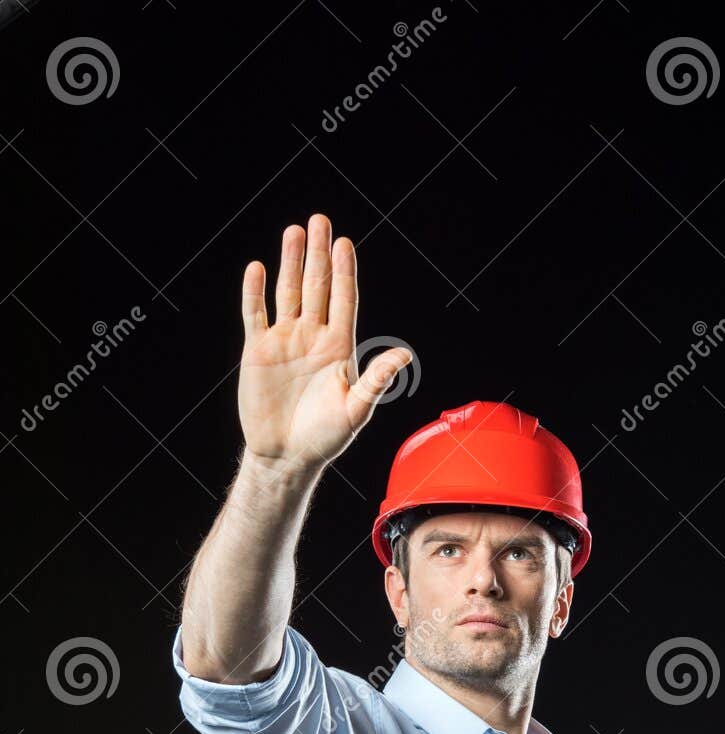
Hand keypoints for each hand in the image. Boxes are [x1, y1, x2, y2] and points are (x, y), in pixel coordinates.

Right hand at [238, 212, 411, 468]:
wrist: (286, 456)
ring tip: (294, 231)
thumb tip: (404, 355)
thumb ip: (377, 380)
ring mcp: (284, 340)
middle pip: (317, 287)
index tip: (345, 244)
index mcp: (338, 347)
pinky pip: (255, 313)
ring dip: (291, 262)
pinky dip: (254, 291)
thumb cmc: (325, 438)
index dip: (344, 273)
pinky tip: (257, 267)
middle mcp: (312, 337)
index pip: (343, 300)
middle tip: (320, 221)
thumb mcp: (355, 411)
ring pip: (288, 292)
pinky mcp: (257, 350)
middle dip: (319, 255)